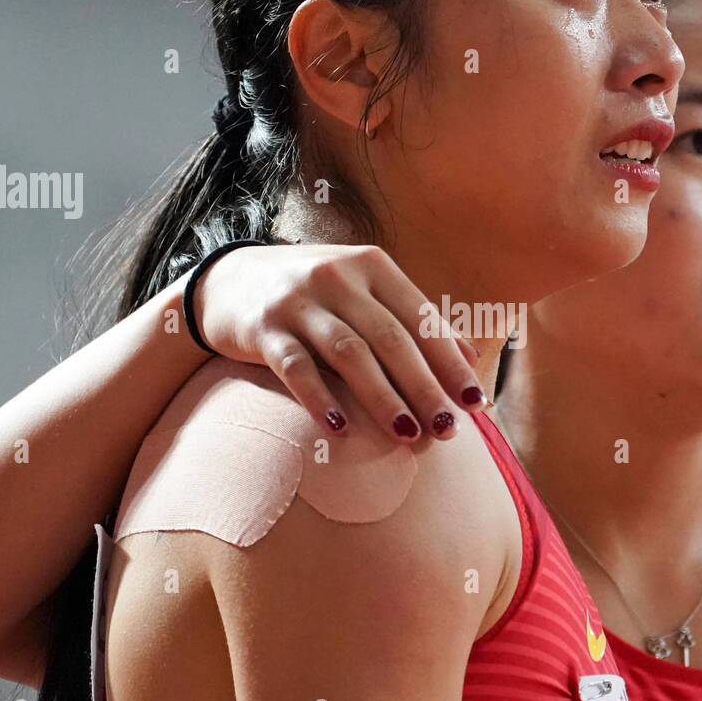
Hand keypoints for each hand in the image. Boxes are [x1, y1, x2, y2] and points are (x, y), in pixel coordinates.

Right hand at [192, 243, 487, 439]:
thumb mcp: (364, 291)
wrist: (226, 281)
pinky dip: (320, 399)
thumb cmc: (314, 295)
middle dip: (424, 387)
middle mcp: (337, 277)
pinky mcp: (263, 328)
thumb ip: (412, 319)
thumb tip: (469, 357)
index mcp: (372, 265)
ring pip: (349, 353)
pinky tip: (340, 430)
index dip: (451, 362)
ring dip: (382, 398)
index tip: (475, 402)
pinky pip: (295, 367)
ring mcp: (298, 301)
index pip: (421, 318)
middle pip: (390, 338)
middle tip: (447, 430)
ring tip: (407, 435)